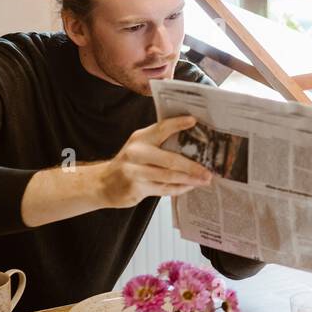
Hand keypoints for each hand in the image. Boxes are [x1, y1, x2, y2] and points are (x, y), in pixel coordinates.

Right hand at [98, 116, 212, 207]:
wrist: (103, 183)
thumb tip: (191, 145)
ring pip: (169, 177)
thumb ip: (159, 144)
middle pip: (170, 160)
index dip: (178, 124)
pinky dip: (179, 189)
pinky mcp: (137, 188)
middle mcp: (137, 153)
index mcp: (140, 139)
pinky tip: (189, 187)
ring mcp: (135, 172)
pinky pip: (164, 189)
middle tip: (208, 171)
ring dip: (189, 180)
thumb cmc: (129, 163)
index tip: (193, 121)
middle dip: (192, 167)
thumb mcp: (139, 147)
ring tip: (203, 180)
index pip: (161, 128)